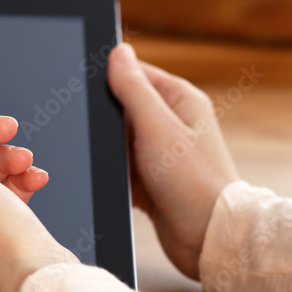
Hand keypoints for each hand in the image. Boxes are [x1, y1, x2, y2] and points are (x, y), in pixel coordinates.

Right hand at [107, 43, 238, 279]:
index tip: (84, 85)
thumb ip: (133, 88)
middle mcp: (172, 123)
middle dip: (105, 119)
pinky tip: (109, 180)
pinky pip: (121, 168)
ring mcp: (161, 153)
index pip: (136, 73)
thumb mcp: (156, 126)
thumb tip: (118, 52)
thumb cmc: (192, 181)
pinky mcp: (151, 180)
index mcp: (180, 100)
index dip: (109, 77)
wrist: (208, 239)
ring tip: (112, 161)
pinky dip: (113, 173)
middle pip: (123, 107)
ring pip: (118, 140)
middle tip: (92, 128)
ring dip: (109, 150)